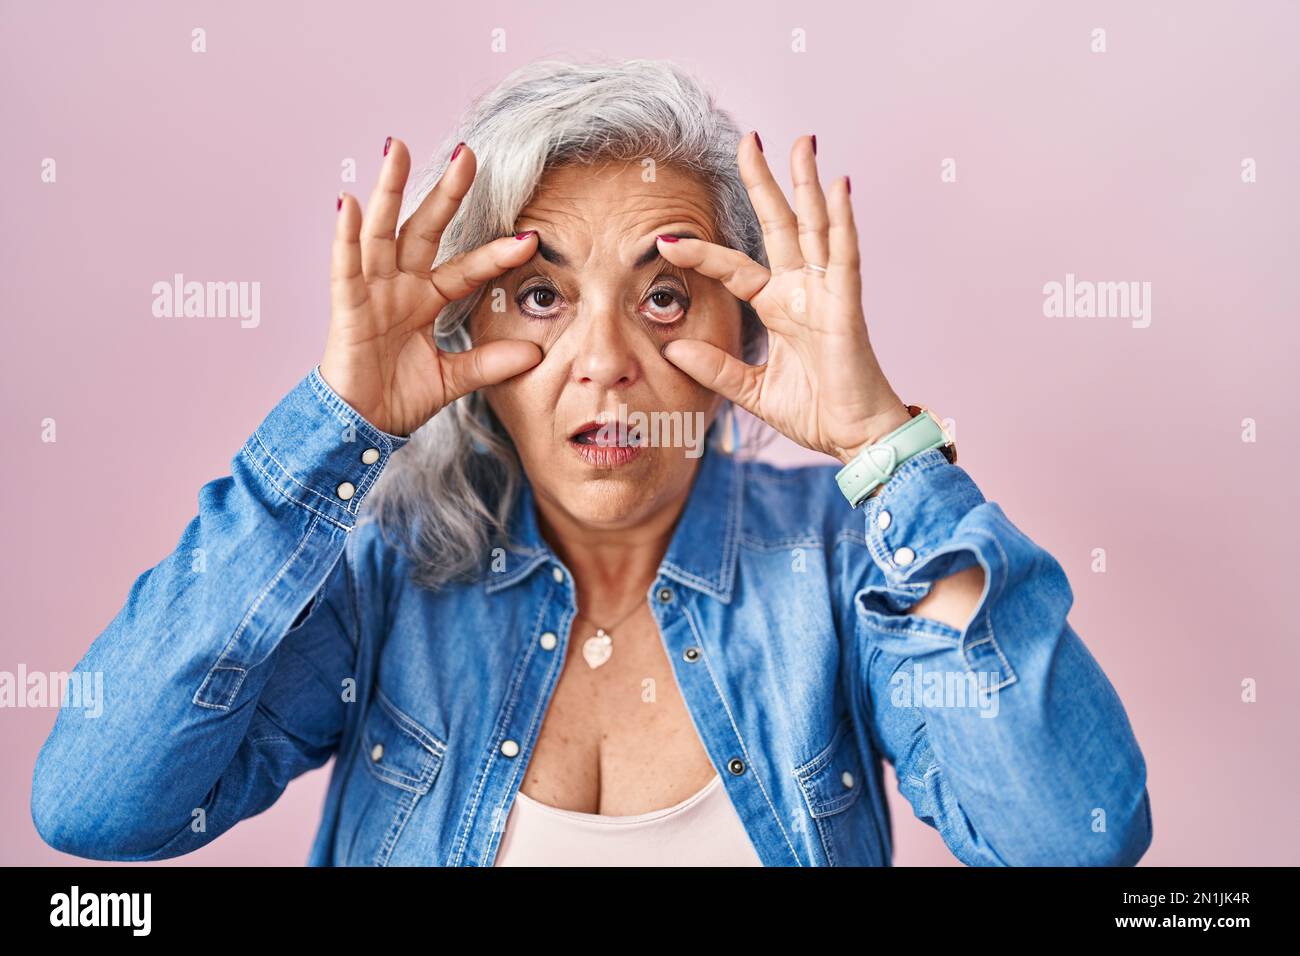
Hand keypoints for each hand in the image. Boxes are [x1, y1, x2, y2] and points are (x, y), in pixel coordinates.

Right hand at [322, 137, 542, 436]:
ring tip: (397, 149)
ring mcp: (371, 291)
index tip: (530, 236)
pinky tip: (347, 202)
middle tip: (468, 154)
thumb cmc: (399, 396)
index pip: (467, 268)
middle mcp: (400, 286)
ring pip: (381, 231)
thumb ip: (490, 362)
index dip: (496, 253)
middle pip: (425, 230)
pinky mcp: (346, 306)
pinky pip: (344, 267)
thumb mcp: (454, 378)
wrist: (362, 427)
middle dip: (445, 193)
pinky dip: (344, 236)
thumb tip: (535, 353)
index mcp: (427, 299)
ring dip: (389, 190)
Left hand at [655, 132, 911, 464]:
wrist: (853, 438)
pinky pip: (844, 257)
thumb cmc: (814, 412)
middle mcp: (801, 292)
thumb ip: (716, 368)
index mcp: (778, 308)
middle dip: (766, 182)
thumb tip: (673, 350)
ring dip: (807, 185)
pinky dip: (842, 222)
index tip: (665, 238)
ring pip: (814, 228)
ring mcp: (826, 294)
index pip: (733, 268)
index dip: (701, 253)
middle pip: (780, 226)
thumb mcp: (751, 391)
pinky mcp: (848, 306)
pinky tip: (838, 187)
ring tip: (801, 143)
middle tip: (750, 139)